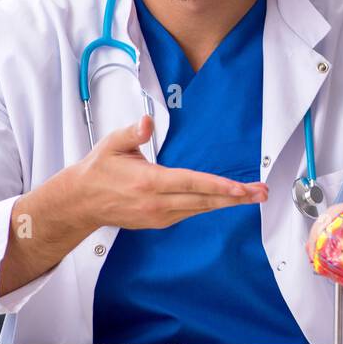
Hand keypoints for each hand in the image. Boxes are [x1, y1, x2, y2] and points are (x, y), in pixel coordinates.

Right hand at [66, 114, 266, 229]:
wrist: (82, 202)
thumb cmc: (99, 170)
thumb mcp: (112, 145)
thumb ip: (133, 132)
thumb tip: (147, 121)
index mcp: (149, 182)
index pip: (191, 184)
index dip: (218, 186)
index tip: (239, 187)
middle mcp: (157, 203)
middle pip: (204, 201)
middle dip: (235, 197)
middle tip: (261, 193)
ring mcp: (159, 216)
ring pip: (200, 209)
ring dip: (228, 203)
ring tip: (252, 196)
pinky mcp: (160, 222)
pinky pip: (190, 212)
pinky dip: (209, 205)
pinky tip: (225, 199)